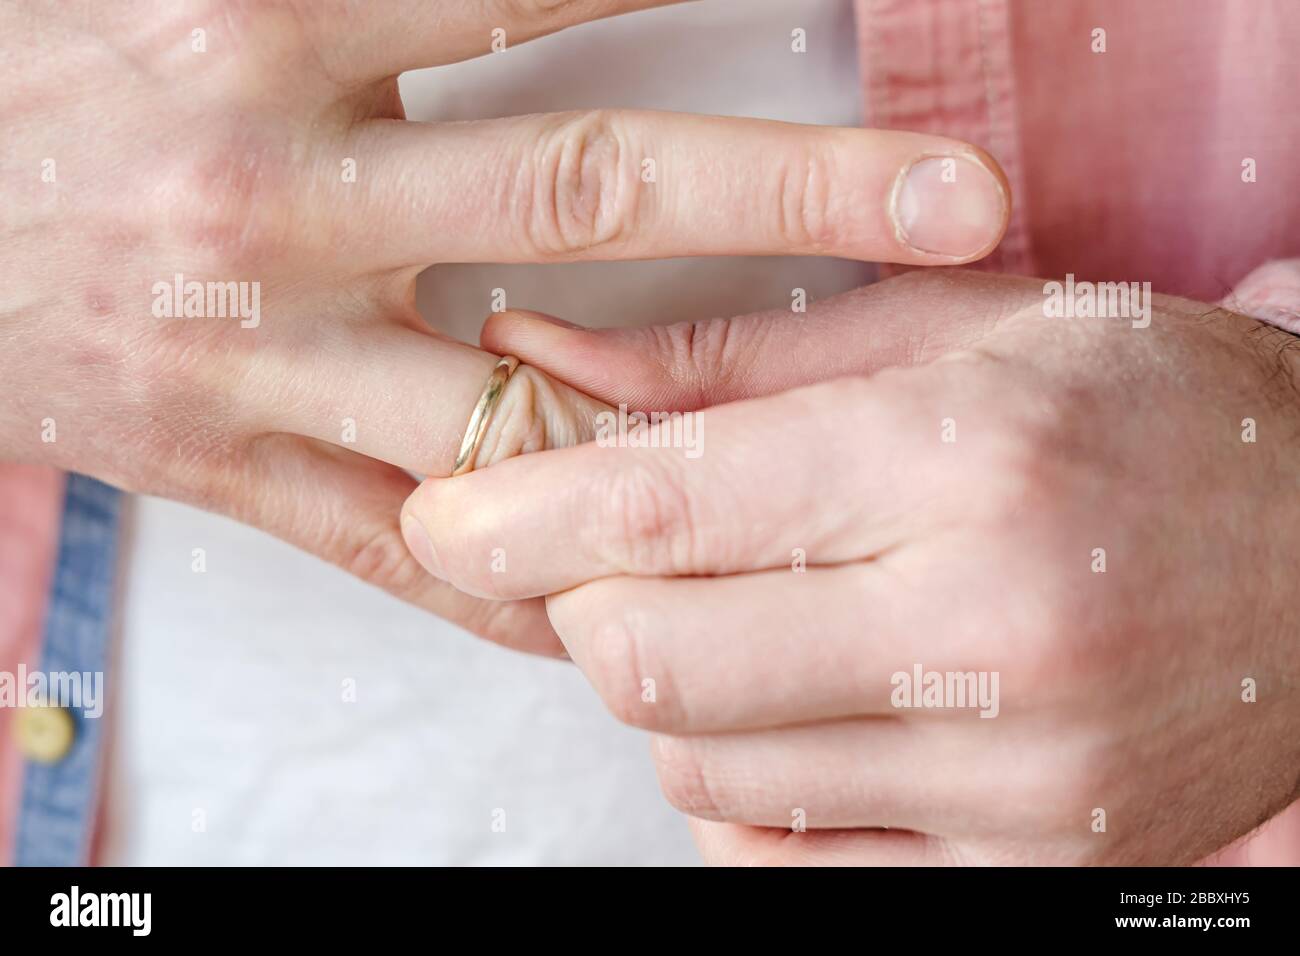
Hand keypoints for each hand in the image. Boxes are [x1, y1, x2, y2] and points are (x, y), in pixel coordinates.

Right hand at [1, 1, 1008, 650]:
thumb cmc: (48, 84)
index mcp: (258, 28)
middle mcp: (272, 189)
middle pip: (582, 192)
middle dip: (791, 195)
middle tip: (958, 205)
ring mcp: (250, 349)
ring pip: (511, 420)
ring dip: (683, 442)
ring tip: (841, 451)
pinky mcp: (217, 467)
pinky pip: (395, 548)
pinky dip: (515, 583)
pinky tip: (623, 602)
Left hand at [402, 269, 1299, 862]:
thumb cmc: (1150, 412)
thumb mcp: (953, 332)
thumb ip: (729, 355)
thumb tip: (545, 367)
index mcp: (964, 462)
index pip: (668, 507)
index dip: (519, 518)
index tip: (448, 519)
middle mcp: (990, 636)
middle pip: (655, 668)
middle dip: (588, 608)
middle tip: (621, 553)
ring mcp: (1015, 782)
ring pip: (704, 774)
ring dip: (671, 692)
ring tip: (751, 612)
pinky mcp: (1026, 868)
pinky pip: (790, 859)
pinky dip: (744, 783)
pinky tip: (803, 704)